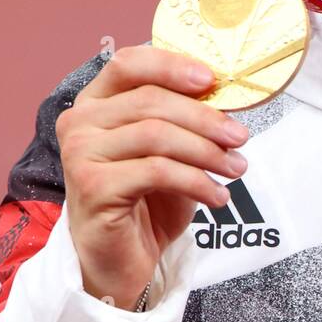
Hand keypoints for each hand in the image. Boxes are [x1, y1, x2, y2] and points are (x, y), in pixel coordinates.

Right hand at [56, 46, 248, 309]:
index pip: (129, 63)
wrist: (120, 258)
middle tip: (240, 136)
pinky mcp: (92, 187)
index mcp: (96, 101)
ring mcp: (80, 153)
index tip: (213, 80)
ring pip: (156, 135)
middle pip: (151, 100)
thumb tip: (228, 95)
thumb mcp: (170, 150)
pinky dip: (196, 181)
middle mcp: (80, 121)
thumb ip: (185, 118)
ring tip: (236, 168)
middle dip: (205, 118)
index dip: (172, 65)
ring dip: (206, 151)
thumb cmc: (146, 199)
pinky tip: (217, 196)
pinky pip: (156, 171)